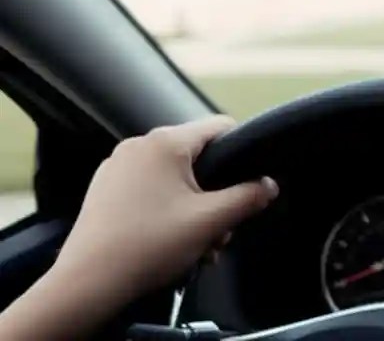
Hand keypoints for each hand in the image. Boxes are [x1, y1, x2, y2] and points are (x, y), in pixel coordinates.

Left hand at [0, 116, 278, 339]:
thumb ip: (249, 197)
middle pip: (197, 157)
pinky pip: (148, 188)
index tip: (248, 185)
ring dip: (192, 206)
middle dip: (214, 193)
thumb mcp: (212, 222)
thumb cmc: (148, 246)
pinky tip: (167, 240)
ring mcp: (117, 166)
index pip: (221, 126)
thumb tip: (269, 184)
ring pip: (173, 176)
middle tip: (217, 229)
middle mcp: (138, 145)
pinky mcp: (104, 188)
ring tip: (192, 242)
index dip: (243, 153)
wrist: (88, 282)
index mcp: (165, 142)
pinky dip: (165, 208)